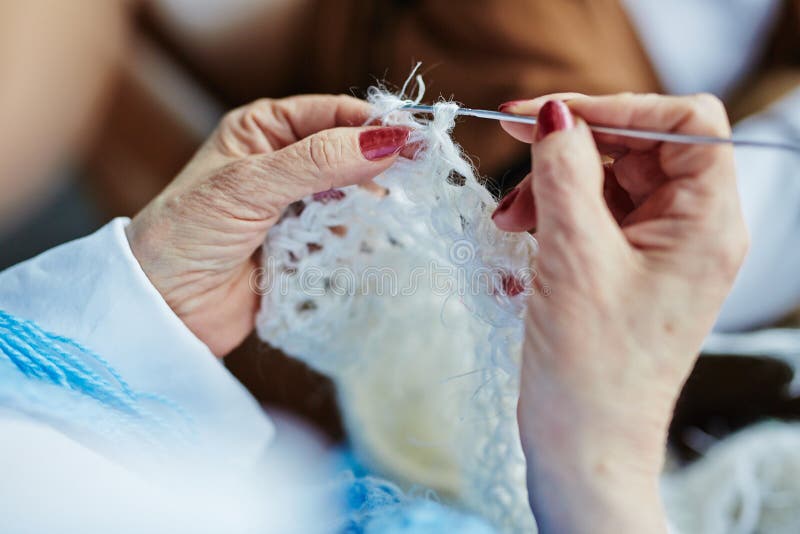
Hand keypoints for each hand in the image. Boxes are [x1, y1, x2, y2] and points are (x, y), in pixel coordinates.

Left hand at [127, 95, 409, 354]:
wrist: (162, 310)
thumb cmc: (185, 234)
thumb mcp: (248, 185)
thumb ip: (318, 162)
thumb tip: (385, 143)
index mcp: (264, 131)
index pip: (333, 115)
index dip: (375, 126)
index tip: (415, 142)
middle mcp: (284, 165)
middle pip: (351, 157)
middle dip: (375, 172)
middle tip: (412, 184)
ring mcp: (296, 209)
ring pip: (353, 201)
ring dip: (362, 214)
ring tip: (356, 227)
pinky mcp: (305, 249)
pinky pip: (346, 239)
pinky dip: (352, 245)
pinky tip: (346, 252)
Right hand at [493, 95, 747, 532]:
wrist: (583, 446)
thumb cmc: (590, 367)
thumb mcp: (572, 256)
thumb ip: (563, 172)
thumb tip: (554, 113)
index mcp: (706, 224)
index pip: (685, 123)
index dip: (619, 105)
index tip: (551, 115)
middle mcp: (692, 231)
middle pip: (639, 147)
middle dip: (573, 149)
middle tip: (513, 153)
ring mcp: (658, 251)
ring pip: (607, 180)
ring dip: (552, 184)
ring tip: (508, 216)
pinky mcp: (625, 270)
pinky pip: (591, 215)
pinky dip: (551, 214)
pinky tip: (517, 233)